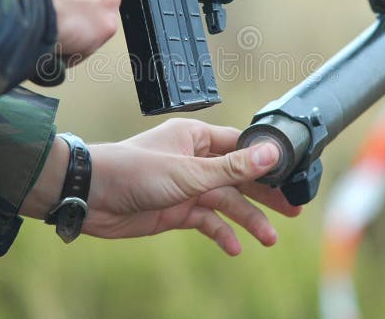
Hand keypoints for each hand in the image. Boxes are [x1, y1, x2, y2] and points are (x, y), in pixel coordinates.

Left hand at [84, 119, 301, 255]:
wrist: (90, 196)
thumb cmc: (133, 171)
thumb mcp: (188, 172)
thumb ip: (232, 168)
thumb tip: (271, 155)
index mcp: (197, 137)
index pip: (241, 146)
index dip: (267, 162)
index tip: (291, 176)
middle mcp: (194, 159)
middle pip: (239, 176)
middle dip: (265, 194)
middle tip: (293, 209)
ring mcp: (186, 186)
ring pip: (226, 202)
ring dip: (247, 219)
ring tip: (270, 238)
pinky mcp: (176, 210)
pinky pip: (207, 221)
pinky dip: (221, 233)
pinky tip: (235, 247)